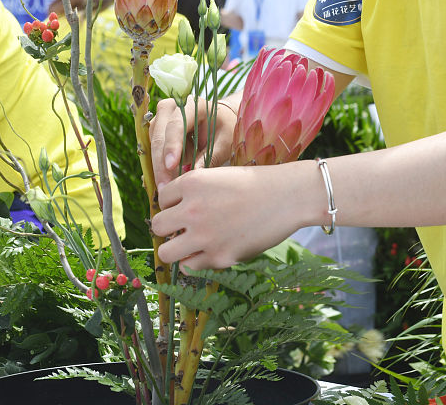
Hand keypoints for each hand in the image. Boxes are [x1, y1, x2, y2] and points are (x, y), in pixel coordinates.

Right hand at [149, 94, 239, 186]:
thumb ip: (211, 157)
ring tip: (175, 179)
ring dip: (161, 164)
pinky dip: (158, 164)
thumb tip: (194, 174)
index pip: (177, 124)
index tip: (171, 166)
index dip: (172, 145)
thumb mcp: (224, 143)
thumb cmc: (223, 130)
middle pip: (159, 135)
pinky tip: (166, 178)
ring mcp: (160, 117)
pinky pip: (151, 149)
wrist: (217, 120)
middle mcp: (172, 107)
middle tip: (164, 188)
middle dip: (160, 163)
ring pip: (152, 144)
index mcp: (193, 105)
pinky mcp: (155, 129)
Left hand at [151, 162, 313, 268]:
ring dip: (175, 249)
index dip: (173, 205)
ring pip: (166, 253)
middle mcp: (192, 209)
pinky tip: (210, 252)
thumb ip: (193, 191)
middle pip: (157, 226)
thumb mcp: (218, 177)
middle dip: (168, 228)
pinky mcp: (219, 257)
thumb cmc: (255, 185)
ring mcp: (204, 236)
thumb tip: (171, 211)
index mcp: (192, 183)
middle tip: (183, 229)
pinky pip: (190, 267)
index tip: (185, 208)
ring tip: (190, 245)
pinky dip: (196, 262)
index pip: (161, 199)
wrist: (288, 197)